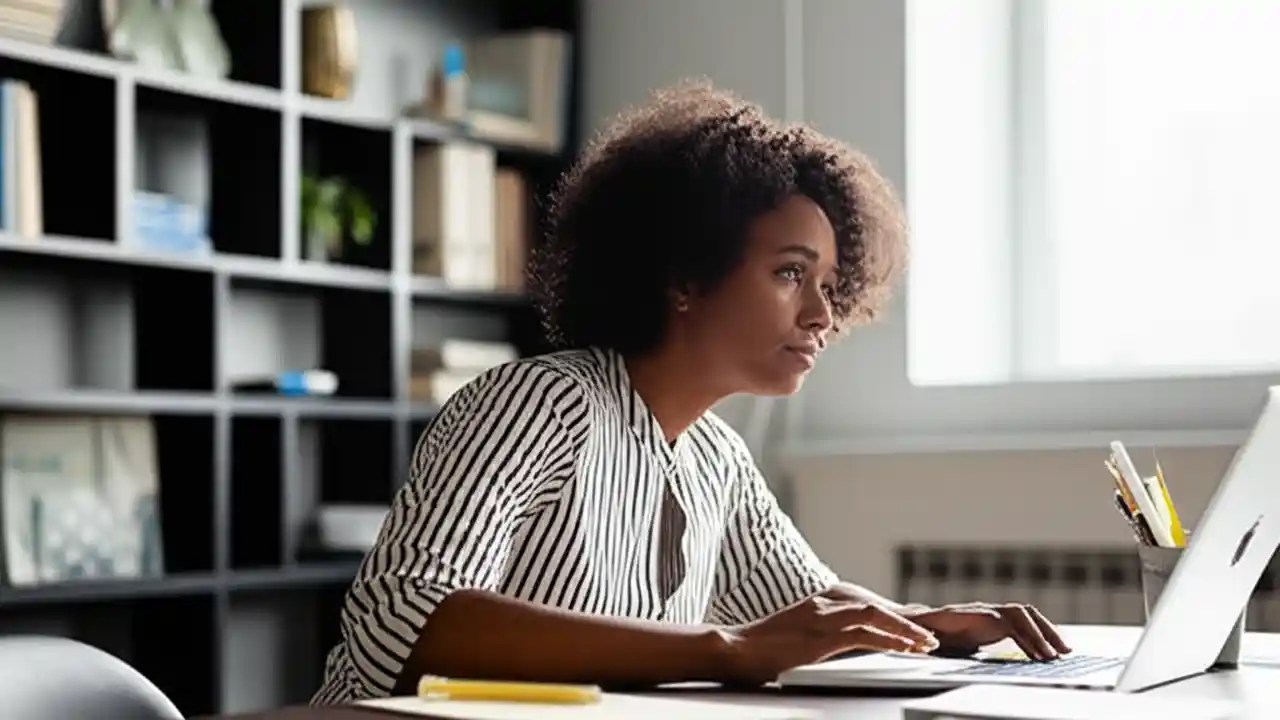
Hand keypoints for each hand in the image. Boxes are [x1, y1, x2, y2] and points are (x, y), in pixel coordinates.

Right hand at [719, 596, 939, 685]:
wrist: (732, 649)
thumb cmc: (758, 651)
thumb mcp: (794, 639)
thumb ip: (817, 638)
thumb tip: (835, 648)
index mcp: (817, 605)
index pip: (863, 606)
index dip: (890, 618)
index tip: (909, 632)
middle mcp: (823, 605)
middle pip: (875, 607)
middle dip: (904, 623)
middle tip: (927, 638)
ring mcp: (822, 618)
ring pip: (875, 616)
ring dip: (904, 630)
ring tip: (926, 644)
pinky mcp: (821, 637)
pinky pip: (864, 636)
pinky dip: (889, 641)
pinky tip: (905, 650)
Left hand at [903, 602, 1072, 660]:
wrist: (918, 624)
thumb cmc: (920, 630)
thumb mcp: (923, 633)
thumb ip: (927, 636)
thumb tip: (928, 642)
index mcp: (969, 615)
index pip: (1006, 618)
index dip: (1026, 634)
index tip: (1042, 654)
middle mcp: (984, 611)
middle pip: (1021, 614)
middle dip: (1044, 632)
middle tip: (1061, 654)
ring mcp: (991, 616)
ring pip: (1025, 618)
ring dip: (1045, 633)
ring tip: (1063, 653)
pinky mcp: (994, 625)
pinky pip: (1020, 627)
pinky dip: (1035, 639)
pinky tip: (1046, 655)